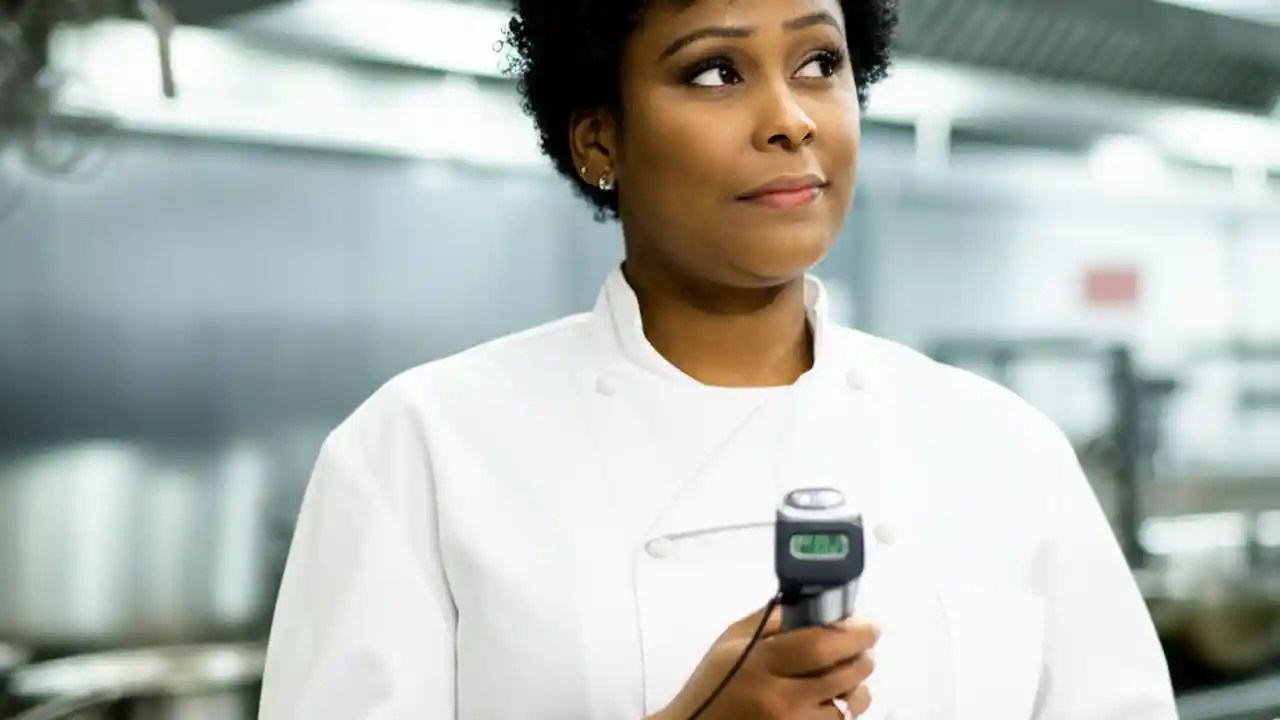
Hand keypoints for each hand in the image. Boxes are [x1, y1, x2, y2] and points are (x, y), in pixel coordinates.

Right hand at [653, 603, 878, 719]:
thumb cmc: (712, 682)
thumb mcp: (731, 640)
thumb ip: (770, 620)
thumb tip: (815, 607)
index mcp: (760, 663)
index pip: (819, 645)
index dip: (852, 634)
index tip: (869, 625)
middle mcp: (780, 699)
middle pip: (841, 676)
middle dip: (862, 657)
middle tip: (864, 647)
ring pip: (847, 707)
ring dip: (857, 687)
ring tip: (851, 674)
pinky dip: (845, 710)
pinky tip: (836, 699)